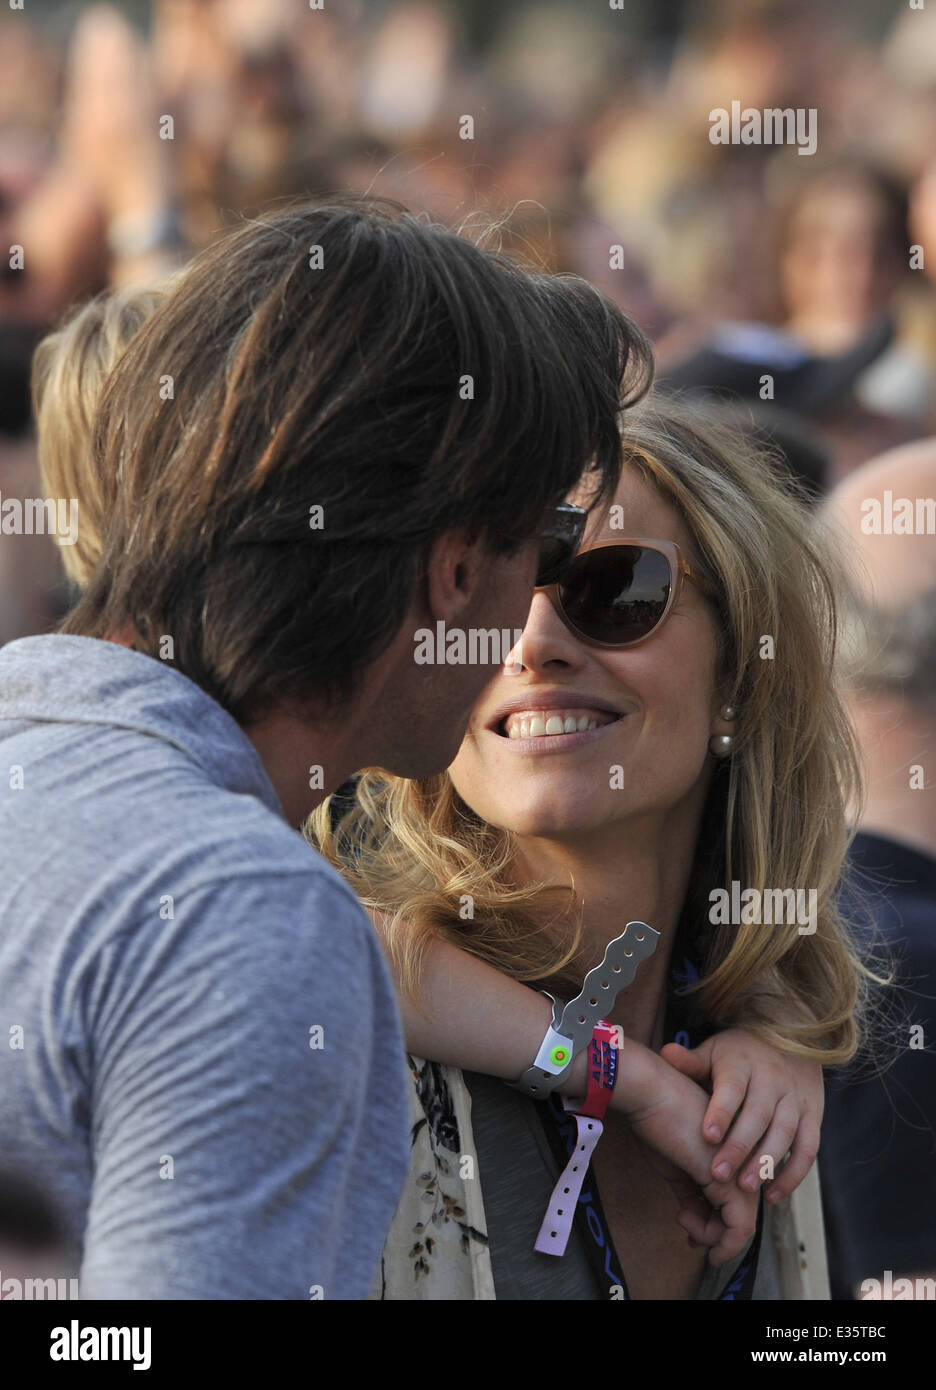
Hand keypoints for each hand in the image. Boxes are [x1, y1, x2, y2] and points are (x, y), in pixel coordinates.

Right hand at [612, 1038, 758, 1265]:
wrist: (650, 1093)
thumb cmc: (657, 1120)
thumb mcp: (675, 1164)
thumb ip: (689, 1191)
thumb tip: (690, 1218)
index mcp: (735, 1154)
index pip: (734, 1199)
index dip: (712, 1219)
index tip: (684, 1219)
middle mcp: (746, 1163)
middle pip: (740, 1214)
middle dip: (712, 1232)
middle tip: (682, 1224)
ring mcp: (743, 1172)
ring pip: (743, 1225)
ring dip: (711, 1236)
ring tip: (681, 1219)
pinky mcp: (734, 1181)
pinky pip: (740, 1227)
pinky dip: (722, 1242)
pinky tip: (688, 1225)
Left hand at [660, 1028, 822, 1204]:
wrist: (792, 1035)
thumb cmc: (739, 1055)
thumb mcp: (714, 1051)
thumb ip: (691, 1061)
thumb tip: (666, 1053)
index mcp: (743, 1063)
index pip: (732, 1088)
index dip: (721, 1111)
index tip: (707, 1136)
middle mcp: (773, 1079)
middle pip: (759, 1115)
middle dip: (739, 1146)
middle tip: (718, 1175)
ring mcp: (795, 1098)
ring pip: (785, 1133)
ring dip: (765, 1162)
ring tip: (744, 1188)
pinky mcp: (813, 1116)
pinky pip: (808, 1149)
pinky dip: (793, 1174)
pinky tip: (772, 1196)